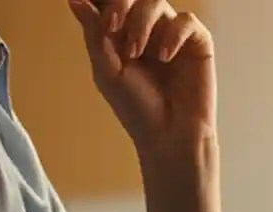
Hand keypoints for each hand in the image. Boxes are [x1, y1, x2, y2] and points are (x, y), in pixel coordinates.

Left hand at [67, 0, 215, 153]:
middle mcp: (148, 29)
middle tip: (112, 25)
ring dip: (141, 22)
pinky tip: (164, 57)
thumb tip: (75, 0)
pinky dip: (173, 34)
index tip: (92, 4)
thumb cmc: (137, 109)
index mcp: (122, 33)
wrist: (168, 137)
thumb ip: (94, 33)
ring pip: (156, 2)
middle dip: (120, 4)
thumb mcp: (107, 71)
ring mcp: (172, 34)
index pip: (111, 2)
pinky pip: (186, 21)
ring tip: (136, 52)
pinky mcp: (197, 43)